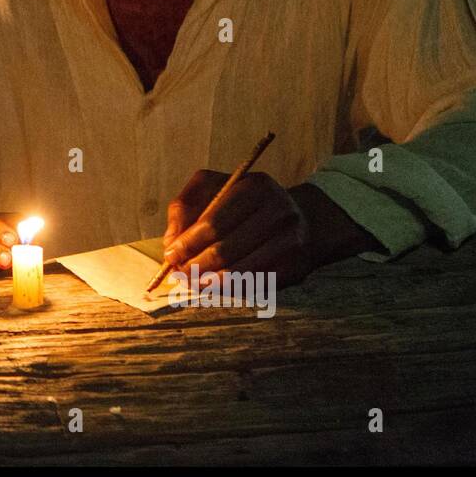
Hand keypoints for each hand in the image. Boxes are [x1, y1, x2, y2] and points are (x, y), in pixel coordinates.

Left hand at [161, 171, 379, 289]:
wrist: (304, 219)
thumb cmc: (247, 203)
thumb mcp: (214, 188)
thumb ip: (185, 206)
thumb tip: (170, 241)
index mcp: (255, 187)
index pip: (214, 222)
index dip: (188, 242)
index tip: (170, 255)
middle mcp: (278, 212)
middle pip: (225, 249)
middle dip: (195, 265)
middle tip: (178, 274)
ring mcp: (291, 242)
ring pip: (239, 272)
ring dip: (209, 282)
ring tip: (191, 283)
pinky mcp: (296, 268)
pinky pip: (254, 285)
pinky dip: (229, 289)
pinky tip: (214, 287)